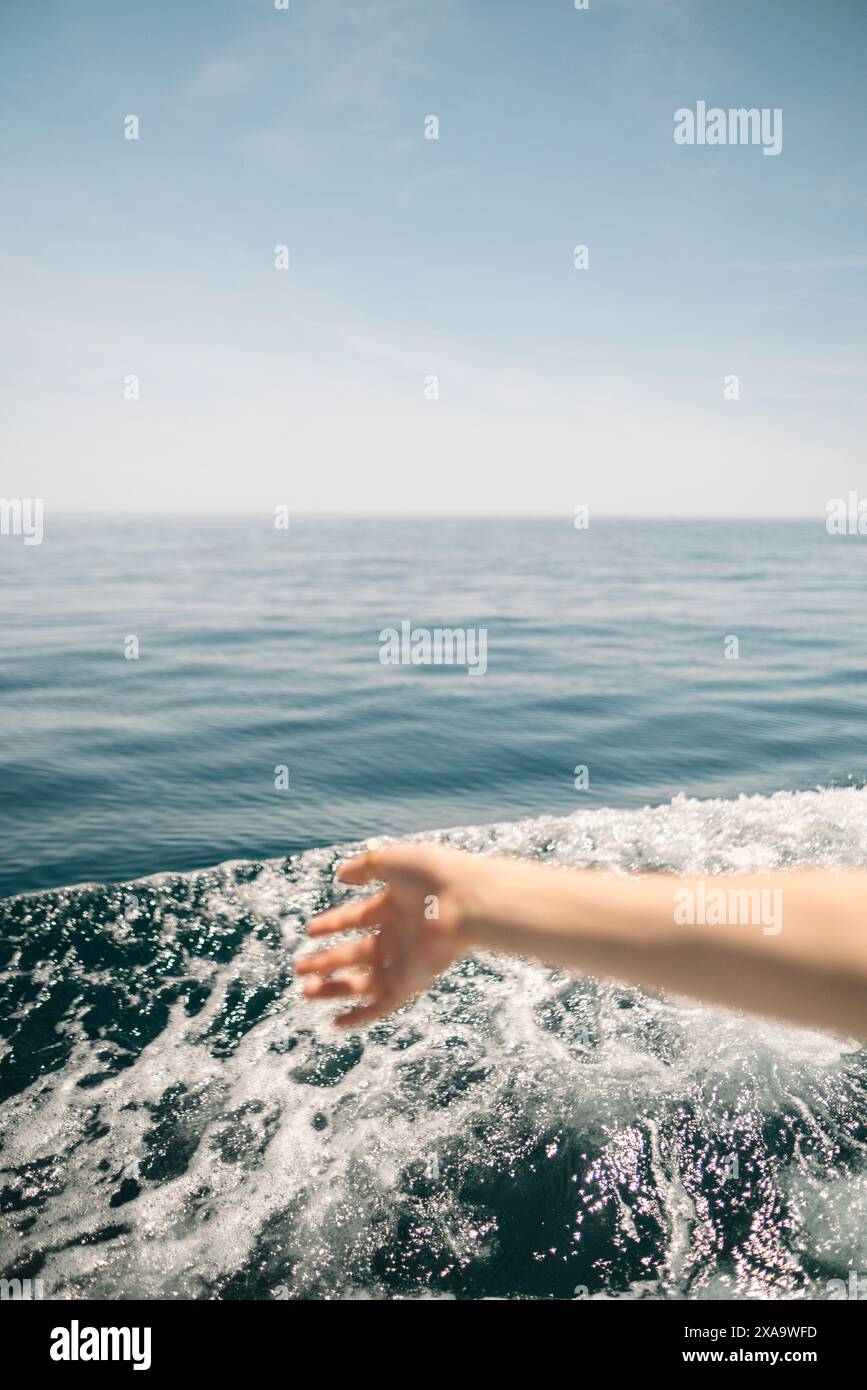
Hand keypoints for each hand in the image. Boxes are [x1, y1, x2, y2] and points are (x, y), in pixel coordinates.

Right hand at [297, 843, 482, 1028]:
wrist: (465, 900)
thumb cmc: (431, 874)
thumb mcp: (391, 861)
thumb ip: (364, 867)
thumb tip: (339, 875)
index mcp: (394, 906)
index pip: (356, 918)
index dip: (333, 924)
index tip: (310, 930)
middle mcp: (399, 935)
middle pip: (356, 953)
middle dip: (326, 961)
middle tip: (299, 968)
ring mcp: (405, 960)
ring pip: (363, 981)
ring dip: (334, 987)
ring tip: (305, 991)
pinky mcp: (413, 981)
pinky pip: (383, 1005)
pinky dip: (361, 1016)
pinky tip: (336, 1022)